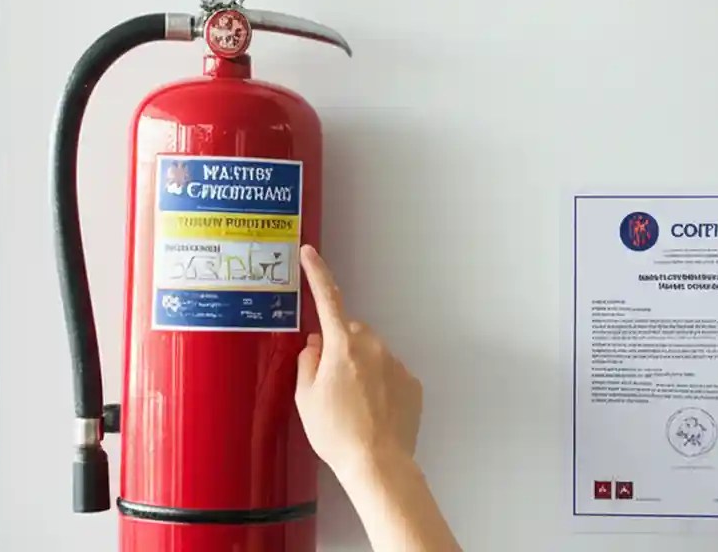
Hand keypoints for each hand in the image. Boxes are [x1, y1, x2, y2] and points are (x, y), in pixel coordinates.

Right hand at [294, 244, 422, 477]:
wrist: (377, 463)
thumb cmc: (337, 433)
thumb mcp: (304, 398)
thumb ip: (307, 362)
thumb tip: (316, 345)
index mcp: (342, 346)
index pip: (327, 299)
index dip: (317, 273)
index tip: (311, 253)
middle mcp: (373, 347)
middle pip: (350, 333)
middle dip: (339, 347)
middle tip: (328, 383)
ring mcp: (396, 364)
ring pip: (371, 354)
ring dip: (360, 368)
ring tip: (351, 406)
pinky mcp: (412, 383)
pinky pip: (389, 373)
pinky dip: (379, 385)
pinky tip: (371, 412)